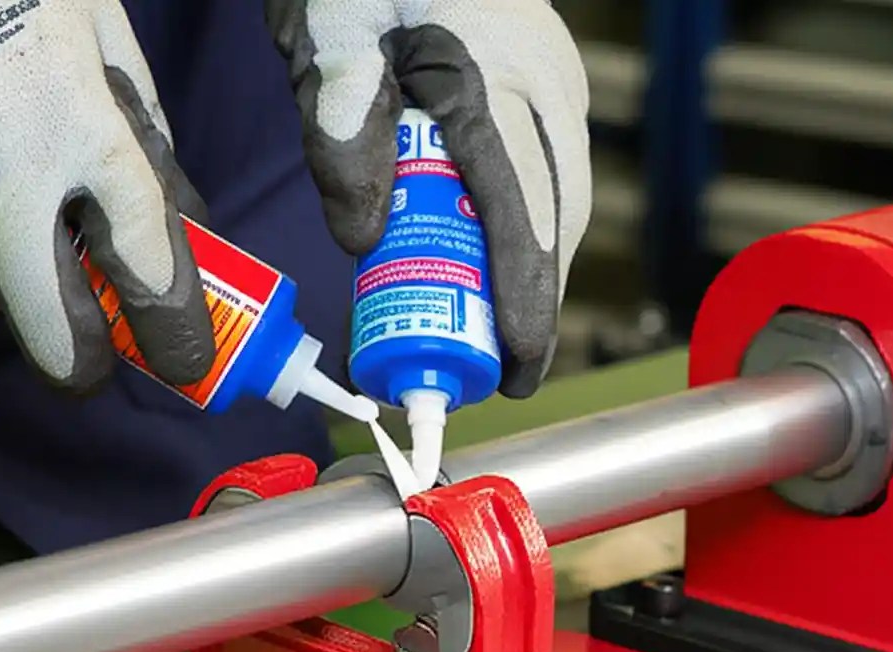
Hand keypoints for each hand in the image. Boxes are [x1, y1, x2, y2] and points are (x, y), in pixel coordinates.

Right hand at [0, 0, 214, 390]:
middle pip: (46, 314)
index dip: (167, 312)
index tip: (183, 354)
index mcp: (78, 125)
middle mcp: (6, 177)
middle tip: (87, 371)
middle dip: (75, 357)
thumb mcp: (94, 24)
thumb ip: (137, 109)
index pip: (141, 244)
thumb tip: (169, 192)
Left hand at [266, 0, 591, 398]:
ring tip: (498, 332)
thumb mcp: (330, 38)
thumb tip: (365, 242)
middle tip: (500, 372)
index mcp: (494, 74)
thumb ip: (342, 133)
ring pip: (562, 198)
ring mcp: (554, 80)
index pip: (522, 209)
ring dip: (534, 268)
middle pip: (559, 217)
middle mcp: (544, 83)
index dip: (523, 298)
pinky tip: (494, 259)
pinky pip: (549, 172)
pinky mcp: (545, 83)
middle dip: (536, 301)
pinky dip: (527, 226)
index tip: (514, 366)